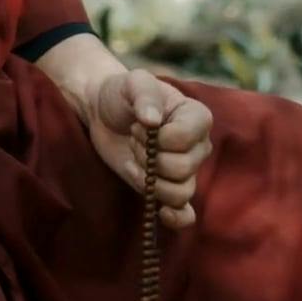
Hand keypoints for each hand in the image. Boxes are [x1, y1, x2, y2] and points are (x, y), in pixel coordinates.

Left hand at [68, 60, 213, 229]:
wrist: (103, 112)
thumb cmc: (122, 93)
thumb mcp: (133, 82)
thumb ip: (144, 95)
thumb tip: (152, 121)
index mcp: (197, 117)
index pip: (185, 140)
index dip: (158, 138)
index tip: (141, 123)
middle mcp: (198, 146)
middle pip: (182, 168)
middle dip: (148, 157)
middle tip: (134, 139)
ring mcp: (185, 169)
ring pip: (180, 191)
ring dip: (149, 179)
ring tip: (135, 159)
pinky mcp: (167, 188)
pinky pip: (185, 213)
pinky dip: (177, 217)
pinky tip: (163, 214)